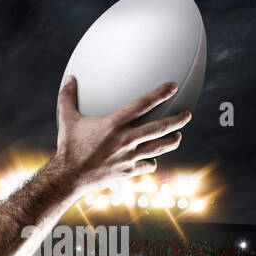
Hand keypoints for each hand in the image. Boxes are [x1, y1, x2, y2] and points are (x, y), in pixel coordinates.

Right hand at [52, 74, 191, 195]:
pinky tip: (153, 160)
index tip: (173, 86)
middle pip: (161, 127)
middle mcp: (126, 139)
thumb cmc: (67, 147)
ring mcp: (129, 156)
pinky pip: (147, 166)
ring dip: (172, 141)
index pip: (143, 104)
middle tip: (187, 114)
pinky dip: (151, 163)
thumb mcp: (67, 120)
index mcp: (114, 124)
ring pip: (160, 147)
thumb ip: (68, 98)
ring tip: (178, 136)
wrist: (67, 178)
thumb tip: (68, 78)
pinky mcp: (127, 171)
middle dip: (178, 119)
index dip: (161, 93)